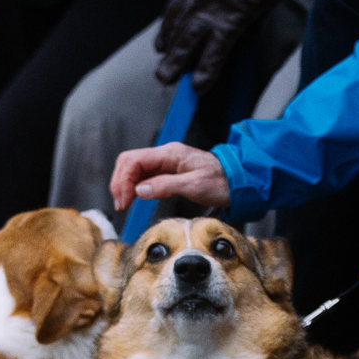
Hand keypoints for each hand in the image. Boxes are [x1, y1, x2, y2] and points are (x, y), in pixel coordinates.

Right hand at [110, 143, 228, 210]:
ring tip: (124, 204)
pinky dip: (135, 186)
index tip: (124, 201)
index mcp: (170, 154)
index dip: (123, 180)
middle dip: (120, 182)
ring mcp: (165, 162)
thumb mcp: (195, 186)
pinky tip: (134, 198)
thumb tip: (140, 190)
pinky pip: (144, 175)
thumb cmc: (221, 182)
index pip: (134, 161)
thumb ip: (166, 186)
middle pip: (129, 162)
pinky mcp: (168, 171)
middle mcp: (165, 155)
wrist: (238, 180)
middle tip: (121, 204)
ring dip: (125, 185)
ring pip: (134, 169)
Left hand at [154, 0, 299, 87]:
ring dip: (176, 63)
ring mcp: (211, 10)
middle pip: (177, 28)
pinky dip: (206, 69)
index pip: (173, 8)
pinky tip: (199, 86)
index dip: (166, 30)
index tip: (161, 45)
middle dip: (168, 51)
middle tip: (162, 71)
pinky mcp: (229, 22)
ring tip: (167, 80)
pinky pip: (215, 50)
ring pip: (188, 41)